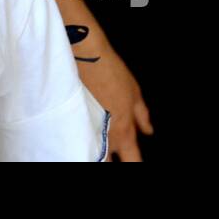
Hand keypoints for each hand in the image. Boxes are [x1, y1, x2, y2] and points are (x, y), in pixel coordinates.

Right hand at [78, 46, 152, 160]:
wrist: (85, 56)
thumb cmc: (112, 71)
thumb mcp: (135, 92)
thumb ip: (142, 115)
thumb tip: (148, 130)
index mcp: (124, 132)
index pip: (133, 161)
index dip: (134, 163)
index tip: (132, 159)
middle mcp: (105, 137)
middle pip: (108, 163)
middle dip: (110, 161)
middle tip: (112, 153)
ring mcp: (87, 131)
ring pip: (91, 155)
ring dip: (94, 153)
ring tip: (95, 147)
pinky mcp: (70, 122)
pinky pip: (76, 141)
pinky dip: (79, 143)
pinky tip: (79, 139)